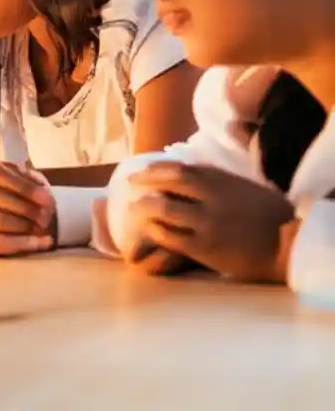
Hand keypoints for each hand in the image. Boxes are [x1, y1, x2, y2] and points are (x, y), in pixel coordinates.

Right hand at [0, 158, 54, 255]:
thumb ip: (28, 180)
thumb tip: (43, 194)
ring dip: (25, 224)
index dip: (22, 184)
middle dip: (24, 206)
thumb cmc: (4, 193)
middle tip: (46, 215)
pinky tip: (42, 242)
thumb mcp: (14, 178)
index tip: (47, 197)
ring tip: (42, 226)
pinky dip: (24, 243)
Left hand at [129, 163, 294, 281]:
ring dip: (144, 209)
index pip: (177, 168)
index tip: (137, 171)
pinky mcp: (204, 247)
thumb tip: (186, 172)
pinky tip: (151, 232)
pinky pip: (169, 237)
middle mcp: (211, 198)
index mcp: (221, 180)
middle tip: (129, 189)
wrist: (287, 245)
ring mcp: (206, 222)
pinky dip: (155, 232)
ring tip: (134, 212)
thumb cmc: (268, 215)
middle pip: (166, 186)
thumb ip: (216, 179)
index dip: (153, 169)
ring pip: (162, 210)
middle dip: (142, 185)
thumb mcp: (243, 186)